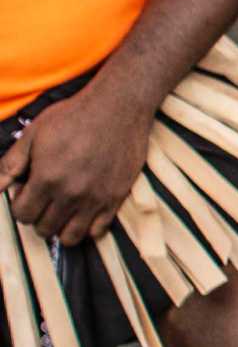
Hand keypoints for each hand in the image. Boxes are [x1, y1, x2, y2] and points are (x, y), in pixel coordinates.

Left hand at [0, 85, 153, 245]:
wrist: (117, 109)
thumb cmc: (71, 118)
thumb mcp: (32, 136)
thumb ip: (10, 165)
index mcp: (46, 179)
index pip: (23, 214)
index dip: (19, 205)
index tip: (27, 192)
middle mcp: (71, 194)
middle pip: (44, 228)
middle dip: (37, 217)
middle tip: (44, 199)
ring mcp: (96, 199)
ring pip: (71, 237)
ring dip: (60, 228)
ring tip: (61, 211)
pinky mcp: (116, 199)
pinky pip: (98, 231)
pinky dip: (87, 228)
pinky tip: (83, 211)